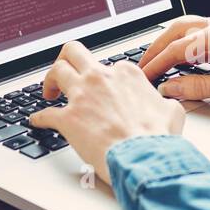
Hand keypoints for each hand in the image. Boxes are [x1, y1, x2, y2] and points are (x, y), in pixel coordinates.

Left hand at [30, 41, 185, 182]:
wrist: (143, 156)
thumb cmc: (157, 137)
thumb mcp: (172, 111)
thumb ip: (163, 102)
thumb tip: (165, 105)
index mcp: (126, 73)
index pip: (109, 65)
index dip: (105, 77)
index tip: (102, 86)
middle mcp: (101, 78)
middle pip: (74, 53)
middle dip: (66, 59)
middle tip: (64, 72)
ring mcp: (82, 96)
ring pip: (56, 72)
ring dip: (49, 81)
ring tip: (49, 92)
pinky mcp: (68, 118)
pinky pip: (45, 114)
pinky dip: (39, 118)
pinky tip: (37, 121)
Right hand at [139, 13, 209, 102]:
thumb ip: (199, 86)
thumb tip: (172, 88)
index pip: (178, 48)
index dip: (157, 64)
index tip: (143, 77)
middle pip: (179, 30)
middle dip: (157, 48)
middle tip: (141, 65)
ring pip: (192, 28)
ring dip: (172, 42)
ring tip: (158, 59)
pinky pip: (206, 32)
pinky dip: (189, 42)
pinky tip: (187, 55)